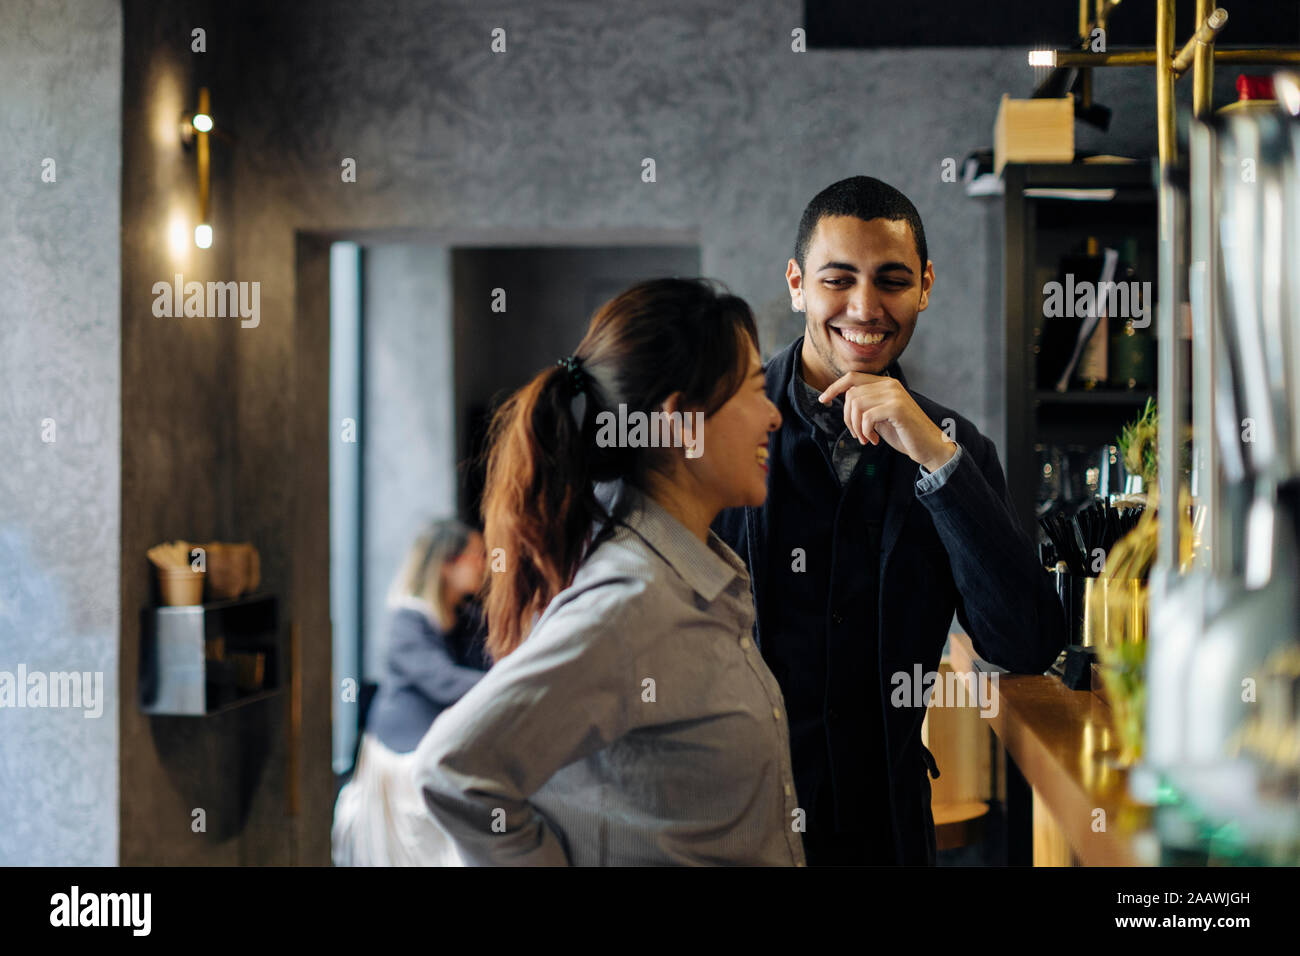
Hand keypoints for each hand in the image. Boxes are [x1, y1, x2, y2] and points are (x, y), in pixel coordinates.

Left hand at [818, 372, 955, 472]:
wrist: (929, 446)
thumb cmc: (904, 433)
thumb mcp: (880, 416)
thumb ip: (866, 405)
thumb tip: (843, 399)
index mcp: (885, 383)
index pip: (852, 377)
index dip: (834, 387)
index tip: (822, 400)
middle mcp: (890, 384)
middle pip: (851, 394)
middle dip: (847, 418)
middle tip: (857, 434)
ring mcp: (894, 394)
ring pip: (856, 405)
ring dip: (856, 426)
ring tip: (866, 438)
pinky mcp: (897, 408)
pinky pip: (867, 416)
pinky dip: (865, 431)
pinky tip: (873, 440)